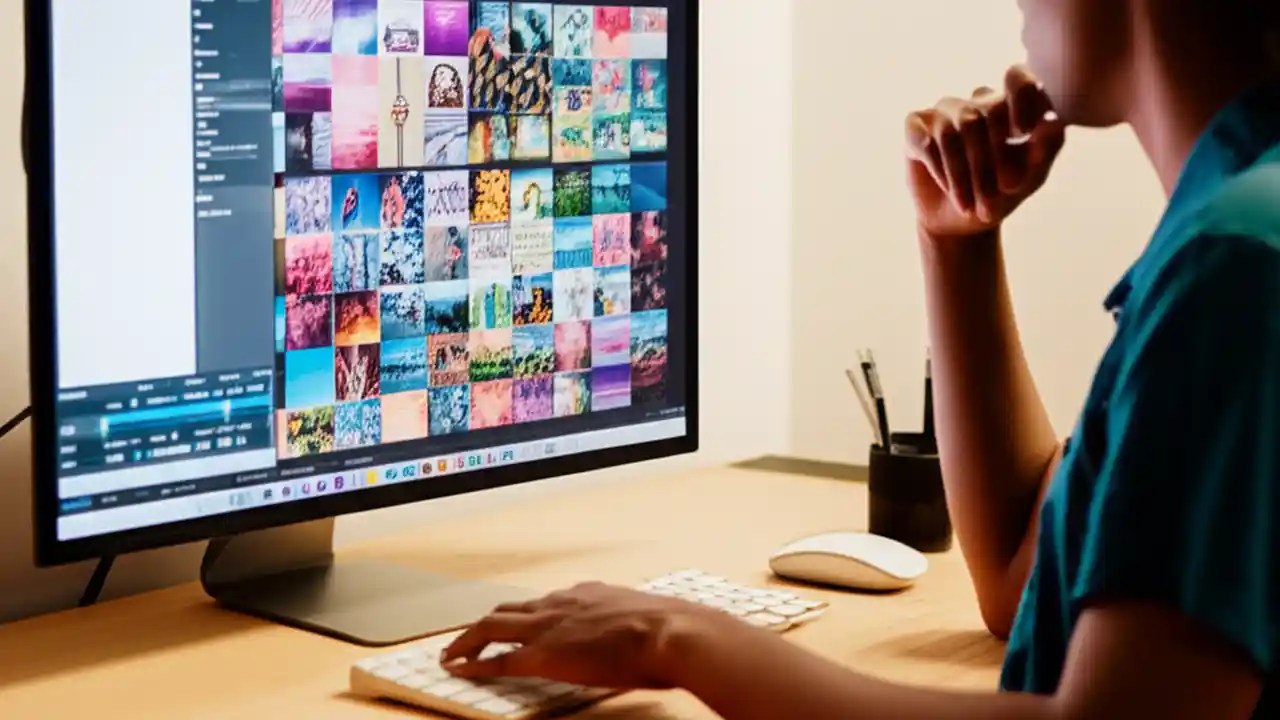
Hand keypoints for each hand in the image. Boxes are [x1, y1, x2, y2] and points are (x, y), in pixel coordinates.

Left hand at [440, 582, 726, 688]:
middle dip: (486, 622)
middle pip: (510, 608)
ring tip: (451, 653)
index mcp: (588, 594)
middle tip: (468, 636)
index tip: (519, 624)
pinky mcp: (543, 655)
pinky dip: (475, 663)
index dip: (528, 614)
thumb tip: (652, 630)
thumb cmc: (673, 631)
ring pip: (493, 625)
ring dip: (468, 638)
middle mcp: (562, 603)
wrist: (671, 633)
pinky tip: (460, 670)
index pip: (547, 601)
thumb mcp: (650, 618)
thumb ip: (637, 622)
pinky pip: (499, 659)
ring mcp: (549, 627)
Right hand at [905, 65, 1065, 237]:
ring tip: (970, 208)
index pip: (1018, 77)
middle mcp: (976, 101)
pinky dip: (938, 169)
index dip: (1022, 96)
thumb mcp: (1032, 176)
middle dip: (985, 166)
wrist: (962, 221)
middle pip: (978, 117)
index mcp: (1011, 105)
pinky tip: (948, 189)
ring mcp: (943, 111)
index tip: (1024, 131)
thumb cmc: (1002, 193)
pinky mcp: (916, 127)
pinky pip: (924, 141)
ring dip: (961, 176)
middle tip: (992, 203)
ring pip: (950, 132)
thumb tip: (1053, 119)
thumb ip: (1048, 147)